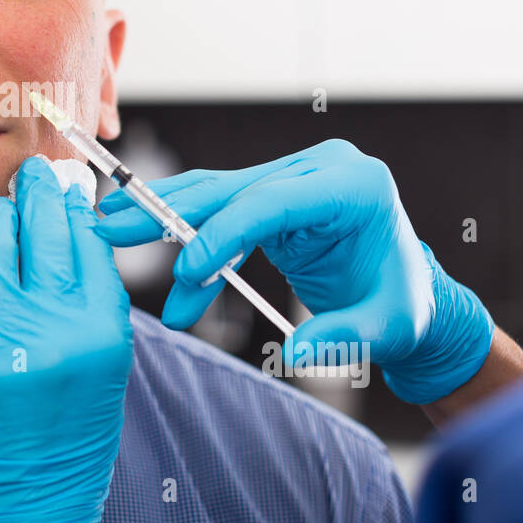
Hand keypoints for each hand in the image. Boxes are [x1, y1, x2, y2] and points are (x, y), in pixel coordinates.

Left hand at [0, 156, 132, 522]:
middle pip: (42, 225)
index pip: (87, 237)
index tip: (64, 184)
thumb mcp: (101, 363)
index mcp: (100, 328)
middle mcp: (54, 324)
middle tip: (33, 174)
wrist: (27, 504)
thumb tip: (69, 225)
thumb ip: (87, 295)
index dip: (73, 203)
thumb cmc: (67, 437)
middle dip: (37, 191)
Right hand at [93, 139, 493, 404]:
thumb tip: (298, 354)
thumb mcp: (385, 327)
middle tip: (114, 231)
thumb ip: (342, 336)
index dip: (224, 232)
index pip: (274, 201)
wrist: (410, 297)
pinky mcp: (274, 193)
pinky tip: (156, 260)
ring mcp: (294, 176)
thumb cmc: (404, 308)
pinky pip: (222, 214)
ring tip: (112, 230)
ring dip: (163, 217)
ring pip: (216, 193)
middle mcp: (321, 169)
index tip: (187, 269)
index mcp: (354, 186)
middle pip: (233, 188)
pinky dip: (188, 241)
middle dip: (170, 215)